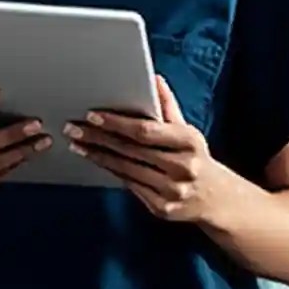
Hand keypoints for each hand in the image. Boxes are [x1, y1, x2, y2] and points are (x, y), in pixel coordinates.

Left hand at [63, 75, 236, 223]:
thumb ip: (167, 106)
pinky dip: (110, 170)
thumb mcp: (187, 130)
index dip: (116, 122)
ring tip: (76, 143)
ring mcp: (172, 191)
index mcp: (190, 142)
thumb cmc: (195, 157)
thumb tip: (153, 79)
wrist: (216, 198)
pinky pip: (129, 185)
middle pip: (130, 150)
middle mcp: (183, 167)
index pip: (146, 130)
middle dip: (97, 137)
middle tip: (72, 127)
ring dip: (97, 155)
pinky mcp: (162, 209)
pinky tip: (95, 159)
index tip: (92, 115)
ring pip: (126, 169)